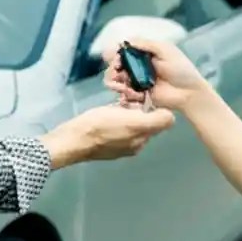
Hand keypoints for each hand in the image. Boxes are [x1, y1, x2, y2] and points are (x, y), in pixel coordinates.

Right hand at [41, 103, 175, 168]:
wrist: (71, 139)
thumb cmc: (99, 127)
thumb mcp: (132, 122)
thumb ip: (155, 121)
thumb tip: (170, 116)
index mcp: (141, 139)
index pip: (156, 119)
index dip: (151, 105)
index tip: (140, 96)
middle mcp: (133, 144)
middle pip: (143, 119)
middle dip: (137, 106)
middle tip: (124, 96)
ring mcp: (118, 143)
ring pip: (129, 120)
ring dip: (124, 109)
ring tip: (114, 102)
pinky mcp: (104, 140)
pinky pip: (115, 123)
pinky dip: (113, 115)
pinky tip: (105, 111)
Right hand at [101, 38, 209, 110]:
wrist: (189, 93)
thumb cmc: (182, 70)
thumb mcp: (166, 50)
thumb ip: (146, 44)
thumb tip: (126, 41)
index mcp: (145, 53)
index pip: (125, 50)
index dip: (117, 52)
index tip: (113, 56)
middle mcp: (139, 66)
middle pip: (117, 64)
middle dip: (113, 67)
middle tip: (117, 70)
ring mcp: (138, 81)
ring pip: (117, 79)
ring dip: (115, 79)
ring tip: (119, 83)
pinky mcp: (138, 95)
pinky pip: (124, 92)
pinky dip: (123, 92)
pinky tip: (127, 92)